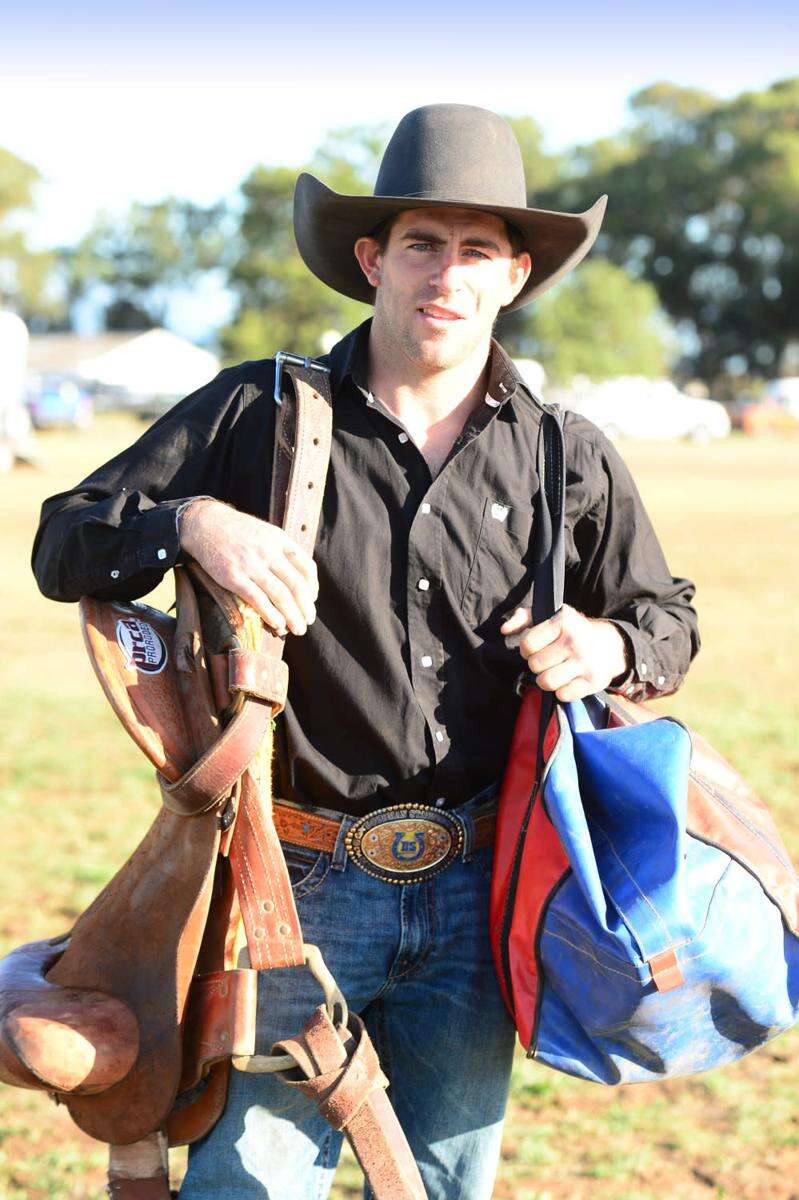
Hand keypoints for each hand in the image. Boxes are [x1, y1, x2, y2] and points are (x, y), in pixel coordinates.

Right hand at [179, 499, 317, 636]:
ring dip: (293, 616)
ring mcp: (251, 564)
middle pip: (297, 585)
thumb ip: (282, 550)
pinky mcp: (233, 577)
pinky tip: (278, 624)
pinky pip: (258, 599)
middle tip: (308, 621)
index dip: (313, 587)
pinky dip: (271, 615)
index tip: (311, 600)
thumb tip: (298, 577)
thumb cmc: (237, 531)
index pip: (306, 567)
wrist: (205, 524)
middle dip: (306, 608)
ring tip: (298, 629)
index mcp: (280, 539)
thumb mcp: (266, 532)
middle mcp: (269, 551)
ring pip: (281, 595)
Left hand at [500, 603, 629, 701]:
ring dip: (546, 680)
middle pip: (535, 665)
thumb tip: (504, 629)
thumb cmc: (572, 631)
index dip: (526, 649)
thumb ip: (523, 618)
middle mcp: (574, 641)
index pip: (527, 644)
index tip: (535, 648)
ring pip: (546, 682)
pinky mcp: (593, 681)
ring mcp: (585, 662)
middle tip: (547, 660)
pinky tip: (568, 680)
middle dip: (537, 665)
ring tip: (554, 672)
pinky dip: (561, 691)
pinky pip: (563, 695)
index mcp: (562, 622)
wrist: (611, 645)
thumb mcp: (550, 616)